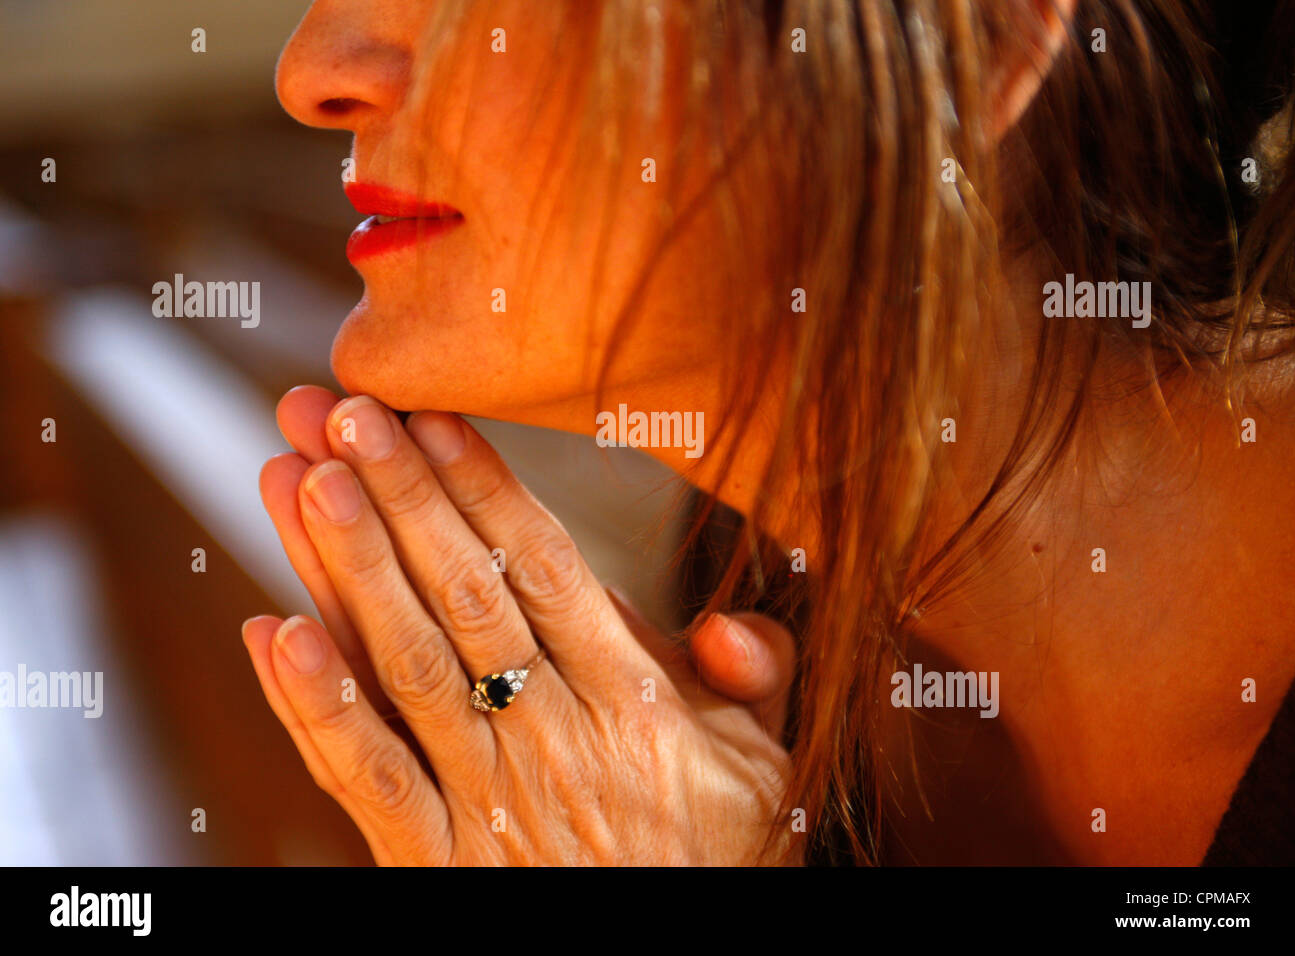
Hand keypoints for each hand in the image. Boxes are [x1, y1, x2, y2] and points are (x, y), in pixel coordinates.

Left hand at [245, 388, 798, 863]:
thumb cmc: (721, 850)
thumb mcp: (766, 758)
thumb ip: (756, 676)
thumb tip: (728, 621)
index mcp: (632, 699)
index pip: (543, 569)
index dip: (480, 487)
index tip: (428, 415)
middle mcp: (553, 735)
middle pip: (464, 595)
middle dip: (397, 496)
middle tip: (339, 413)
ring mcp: (490, 800)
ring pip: (407, 666)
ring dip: (346, 568)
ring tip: (298, 479)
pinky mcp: (439, 863)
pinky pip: (370, 781)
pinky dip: (317, 708)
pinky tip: (271, 631)